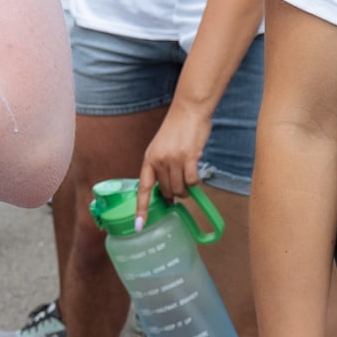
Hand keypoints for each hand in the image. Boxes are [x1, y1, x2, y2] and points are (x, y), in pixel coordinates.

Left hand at [136, 97, 211, 223]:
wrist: (189, 111)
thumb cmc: (178, 129)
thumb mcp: (161, 148)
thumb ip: (161, 166)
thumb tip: (168, 189)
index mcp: (149, 159)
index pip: (143, 189)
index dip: (142, 209)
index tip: (140, 225)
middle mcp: (159, 161)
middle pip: (167, 191)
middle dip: (174, 193)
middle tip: (180, 185)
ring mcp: (173, 160)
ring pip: (180, 189)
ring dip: (186, 189)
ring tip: (188, 176)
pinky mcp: (189, 159)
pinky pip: (192, 182)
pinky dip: (195, 182)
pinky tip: (195, 171)